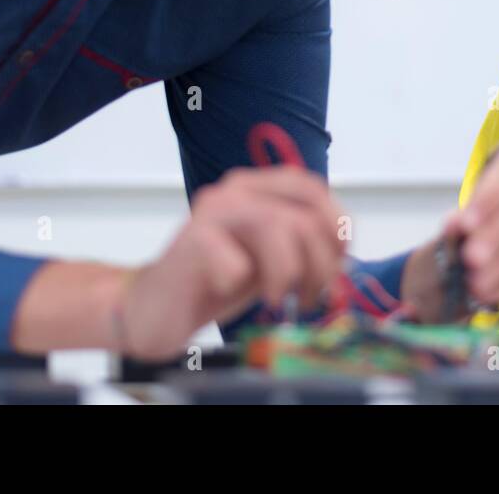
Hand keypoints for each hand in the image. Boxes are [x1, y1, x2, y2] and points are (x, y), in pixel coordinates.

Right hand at [117, 165, 346, 358]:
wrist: (156, 309)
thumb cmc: (216, 283)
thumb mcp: (272, 259)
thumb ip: (303, 243)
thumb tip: (342, 249)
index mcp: (256, 188)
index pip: (313, 189)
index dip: (335, 227)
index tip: (336, 264)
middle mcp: (235, 190)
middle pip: (303, 214)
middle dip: (319, 263)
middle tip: (308, 295)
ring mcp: (212, 212)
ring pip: (278, 228)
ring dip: (288, 275)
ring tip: (278, 299)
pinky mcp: (193, 242)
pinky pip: (239, 262)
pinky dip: (243, 286)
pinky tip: (230, 293)